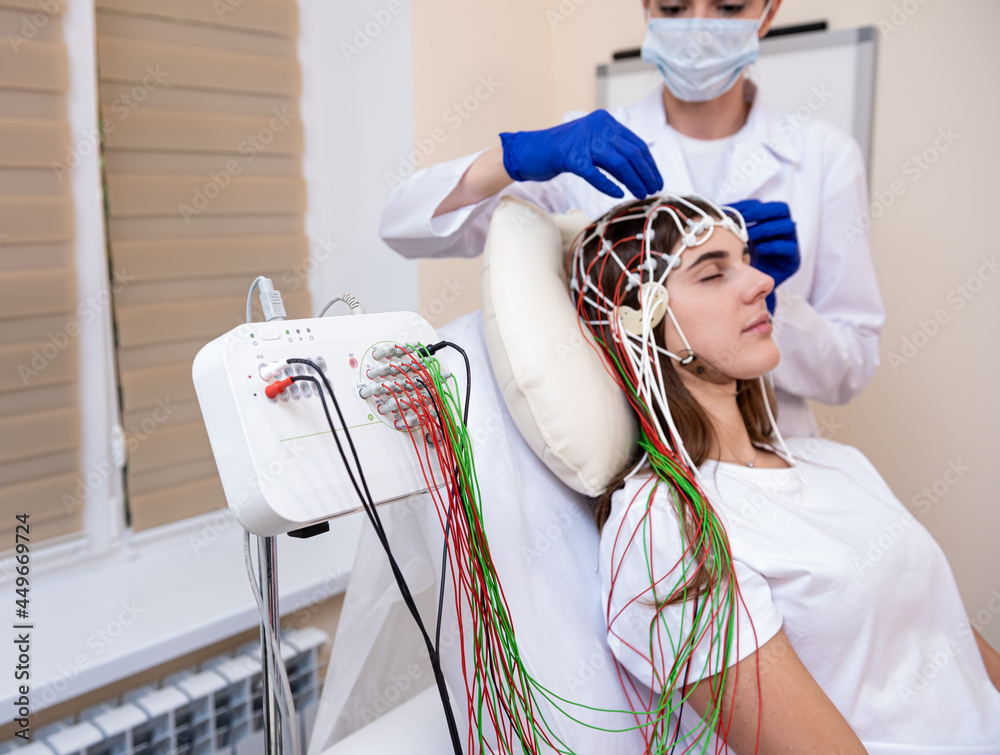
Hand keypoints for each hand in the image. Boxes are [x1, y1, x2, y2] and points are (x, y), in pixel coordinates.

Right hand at [500, 110, 662, 199]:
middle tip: (653, 189)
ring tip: (641, 194)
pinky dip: (608, 186)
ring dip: (633, 181)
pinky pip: (595, 174)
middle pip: (631, 153)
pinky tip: (618, 194)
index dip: (649, 163)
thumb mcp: (589, 141)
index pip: (636, 143)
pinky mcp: (570, 158)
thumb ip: (610, 148)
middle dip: (645, 173)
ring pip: (618, 163)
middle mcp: (597, 127)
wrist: (528, 150)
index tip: (656, 179)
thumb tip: (637, 168)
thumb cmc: (560, 150)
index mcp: (605, 121)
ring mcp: (583, 142)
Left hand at [730, 199, 800, 314]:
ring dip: (765, 229)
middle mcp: (783, 232)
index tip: (734, 210)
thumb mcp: (735, 241)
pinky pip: (789, 248)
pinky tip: (758, 249)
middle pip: (781, 211)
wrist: (747, 290)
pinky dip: (773, 246)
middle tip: (742, 219)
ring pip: (787, 227)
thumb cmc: (740, 263)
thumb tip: (716, 210)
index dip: (753, 206)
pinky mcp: (792, 262)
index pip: (768, 206)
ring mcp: (790, 245)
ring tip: (747, 235)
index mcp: (772, 222)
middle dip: (761, 213)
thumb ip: (732, 226)